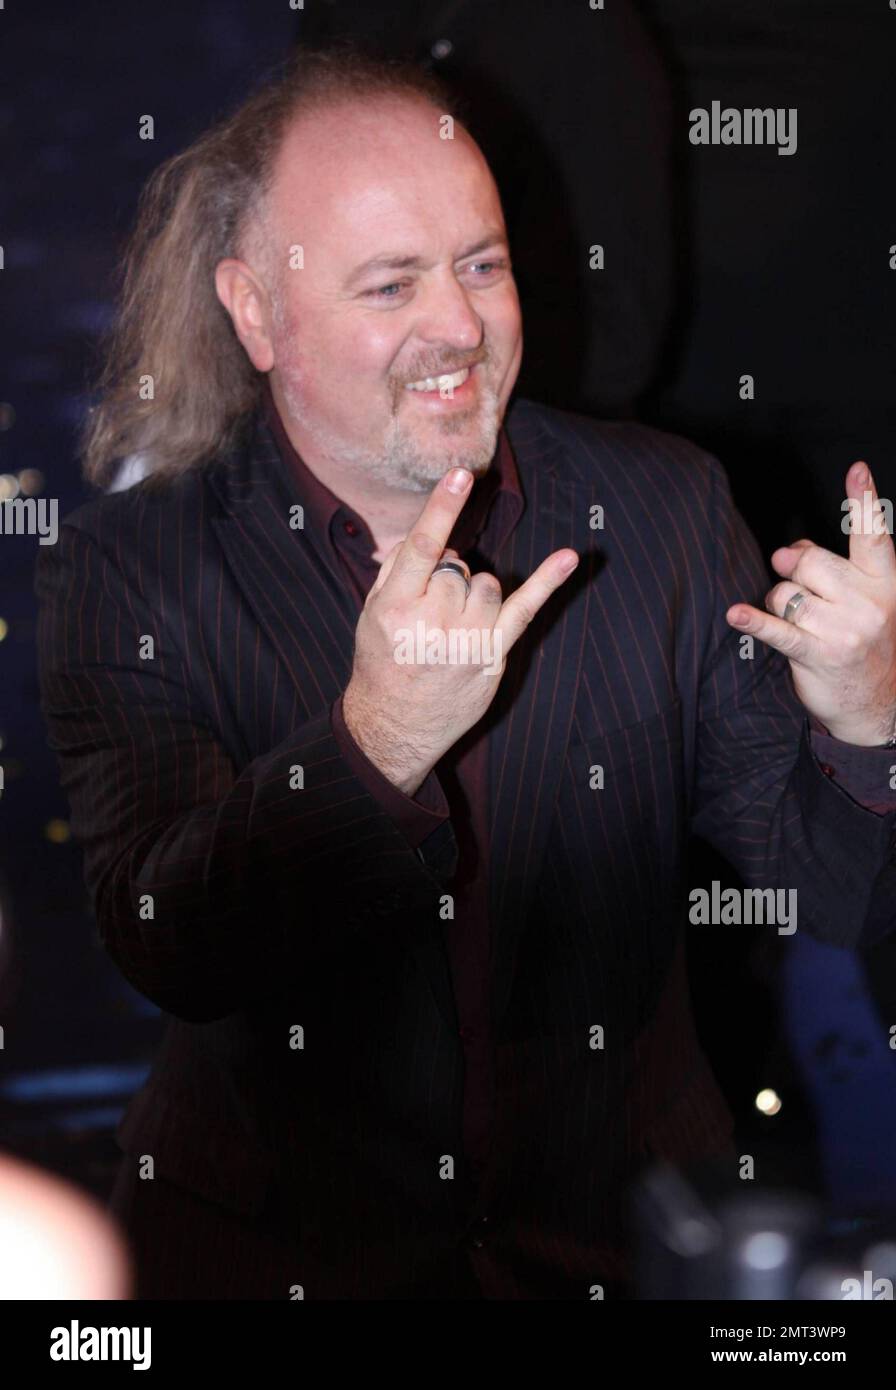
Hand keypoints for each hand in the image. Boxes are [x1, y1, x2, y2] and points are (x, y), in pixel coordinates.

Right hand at [343, 466, 578, 792]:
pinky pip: (526, 608)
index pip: (422, 548)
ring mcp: (468, 642)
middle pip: (458, 567)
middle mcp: (433, 624)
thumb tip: (437, 536)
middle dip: (447, 578)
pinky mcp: (494, 655)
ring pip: (487, 584)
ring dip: (474, 593)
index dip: (443, 508)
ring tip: (453, 623)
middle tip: (431, 611)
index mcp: (395, 609)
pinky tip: (569, 557)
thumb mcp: (371, 614)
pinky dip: (547, 580)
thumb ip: (397, 571)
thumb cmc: (383, 662)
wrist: (395, 724)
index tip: (462, 474)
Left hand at [726, 461, 895, 745]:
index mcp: (885, 584)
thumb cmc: (866, 645)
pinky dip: (754, 621)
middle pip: (811, 561)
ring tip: (800, 621)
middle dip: (795, 569)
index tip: (856, 470)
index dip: (863, 501)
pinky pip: (778, 630)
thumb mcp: (867, 602)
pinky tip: (736, 614)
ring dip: (781, 603)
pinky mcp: (818, 655)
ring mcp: (844, 630)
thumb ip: (834, 570)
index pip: (874, 536)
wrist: (879, 705)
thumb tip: (788, 550)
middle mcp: (868, 603)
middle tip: (801, 588)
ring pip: (788, 593)